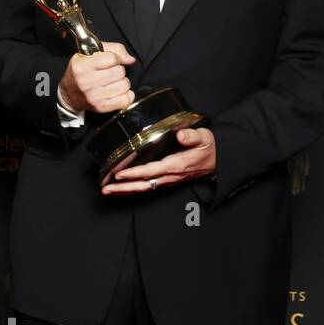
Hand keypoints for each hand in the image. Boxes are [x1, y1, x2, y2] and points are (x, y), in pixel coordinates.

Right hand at [59, 41, 135, 113]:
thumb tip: (130, 59)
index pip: (112, 58)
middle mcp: (87, 82)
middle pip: (120, 72)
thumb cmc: (80, 72)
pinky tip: (117, 92)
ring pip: (125, 85)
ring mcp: (94, 96)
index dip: (115, 58)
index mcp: (82, 66)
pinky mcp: (101, 107)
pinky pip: (125, 100)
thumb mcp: (89, 54)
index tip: (111, 61)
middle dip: (118, 71)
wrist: (68, 94)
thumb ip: (113, 50)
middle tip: (110, 73)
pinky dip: (126, 95)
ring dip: (122, 83)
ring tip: (112, 82)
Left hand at [102, 127, 216, 194]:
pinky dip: (133, 188)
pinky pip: (147, 186)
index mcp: (176, 166)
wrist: (218, 160)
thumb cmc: (208, 148)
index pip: (151, 171)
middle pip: (143, 184)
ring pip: (144, 188)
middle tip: (105, 188)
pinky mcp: (166, 180)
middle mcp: (170, 176)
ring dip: (125, 190)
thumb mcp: (204, 138)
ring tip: (107, 190)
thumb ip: (192, 136)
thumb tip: (180, 134)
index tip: (119, 173)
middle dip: (123, 187)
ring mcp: (167, 180)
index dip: (134, 173)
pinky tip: (121, 188)